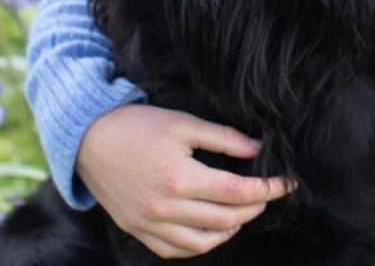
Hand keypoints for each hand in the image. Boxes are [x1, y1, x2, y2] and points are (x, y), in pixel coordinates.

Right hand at [77, 104, 295, 258]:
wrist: (88, 141)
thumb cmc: (137, 127)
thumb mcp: (183, 124)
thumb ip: (224, 138)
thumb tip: (258, 149)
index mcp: (179, 178)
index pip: (237, 193)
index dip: (268, 189)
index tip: (286, 182)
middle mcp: (165, 208)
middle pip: (226, 218)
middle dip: (255, 207)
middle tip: (268, 192)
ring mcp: (150, 224)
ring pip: (204, 241)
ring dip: (232, 228)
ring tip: (244, 210)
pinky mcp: (138, 230)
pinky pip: (176, 250)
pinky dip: (201, 244)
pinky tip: (214, 228)